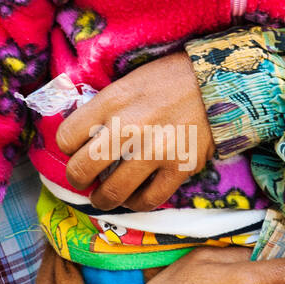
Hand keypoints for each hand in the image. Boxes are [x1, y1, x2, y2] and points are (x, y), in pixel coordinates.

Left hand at [57, 51, 214, 211]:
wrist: (219, 83)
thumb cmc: (169, 80)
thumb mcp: (127, 83)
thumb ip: (103, 109)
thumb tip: (82, 137)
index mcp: (111, 102)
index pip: (65, 138)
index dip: (67, 148)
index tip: (76, 150)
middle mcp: (129, 127)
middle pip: (81, 170)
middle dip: (78, 180)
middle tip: (85, 179)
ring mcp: (155, 151)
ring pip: (112, 193)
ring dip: (103, 199)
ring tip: (106, 196)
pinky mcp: (180, 168)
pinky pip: (148, 201)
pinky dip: (137, 203)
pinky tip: (136, 196)